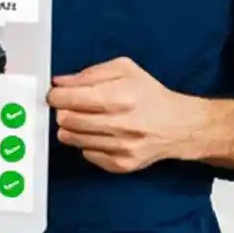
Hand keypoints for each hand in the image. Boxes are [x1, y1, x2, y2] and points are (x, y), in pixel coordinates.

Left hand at [47, 57, 204, 173]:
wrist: (178, 125)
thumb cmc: (149, 94)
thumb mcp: (125, 69)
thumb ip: (90, 73)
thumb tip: (61, 82)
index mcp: (122, 95)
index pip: (72, 99)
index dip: (56, 96)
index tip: (55, 94)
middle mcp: (122, 123)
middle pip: (68, 120)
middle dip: (63, 111)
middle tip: (70, 106)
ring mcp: (122, 147)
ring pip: (73, 139)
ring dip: (72, 128)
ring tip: (86, 119)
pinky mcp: (121, 164)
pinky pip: (86, 154)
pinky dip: (87, 143)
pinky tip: (101, 134)